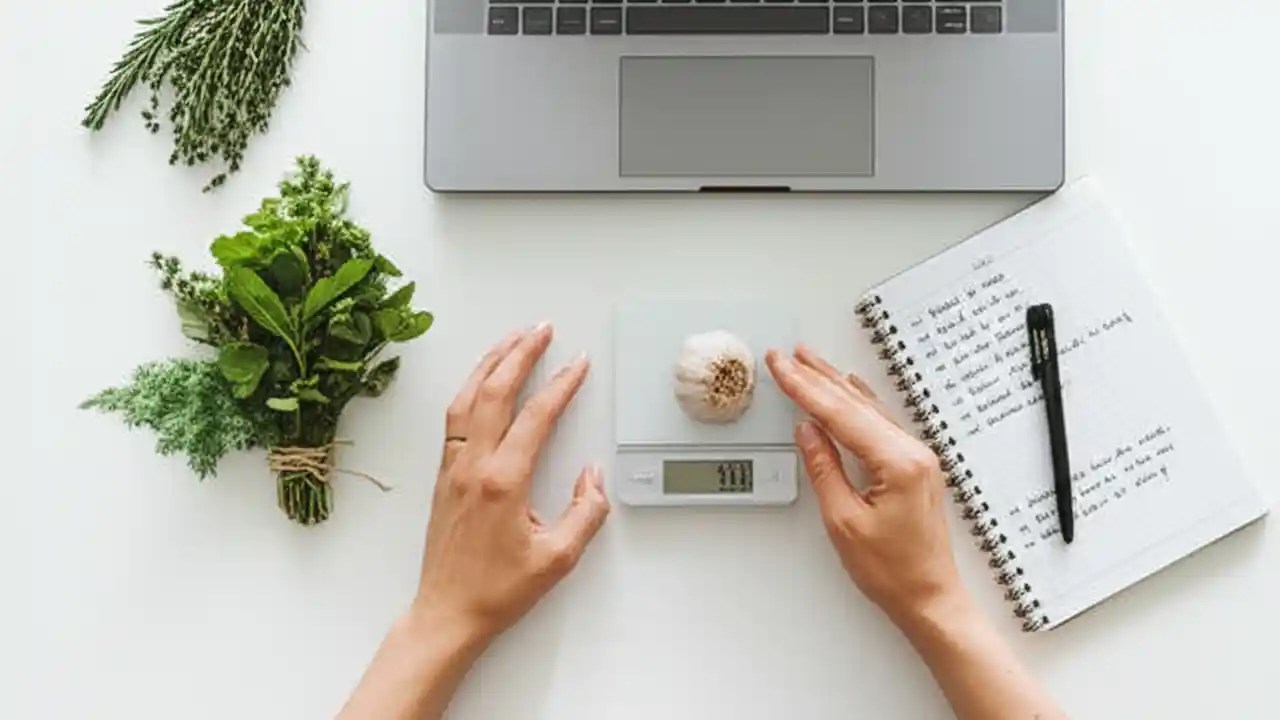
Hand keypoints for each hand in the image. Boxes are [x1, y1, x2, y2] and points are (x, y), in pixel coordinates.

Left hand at [415, 324, 610, 643]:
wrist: (447, 614)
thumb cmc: (495, 591)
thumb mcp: (558, 558)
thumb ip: (586, 512)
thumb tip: (592, 478)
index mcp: (502, 481)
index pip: (536, 416)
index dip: (561, 385)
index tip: (577, 364)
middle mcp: (472, 466)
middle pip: (495, 391)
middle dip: (521, 354)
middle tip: (542, 331)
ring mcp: (452, 468)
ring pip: (467, 398)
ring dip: (491, 364)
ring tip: (511, 341)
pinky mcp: (443, 476)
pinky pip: (455, 417)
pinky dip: (471, 388)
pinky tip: (481, 383)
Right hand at [765, 345, 965, 629]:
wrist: (930, 597)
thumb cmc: (895, 571)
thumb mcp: (844, 521)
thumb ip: (824, 469)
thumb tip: (808, 432)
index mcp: (898, 462)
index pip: (840, 414)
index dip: (805, 387)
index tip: (782, 366)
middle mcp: (913, 452)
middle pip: (855, 403)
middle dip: (817, 377)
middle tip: (788, 356)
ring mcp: (916, 457)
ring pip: (867, 408)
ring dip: (835, 384)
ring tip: (810, 363)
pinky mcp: (914, 466)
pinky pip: (879, 422)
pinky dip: (855, 404)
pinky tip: (848, 389)